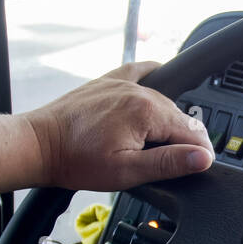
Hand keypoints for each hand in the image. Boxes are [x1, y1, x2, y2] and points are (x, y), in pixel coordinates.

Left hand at [22, 61, 213, 190]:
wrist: (40, 144)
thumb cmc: (76, 160)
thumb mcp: (127, 171)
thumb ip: (168, 163)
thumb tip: (202, 157)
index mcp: (147, 111)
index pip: (192, 131)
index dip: (200, 152)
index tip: (200, 166)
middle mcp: (139, 90)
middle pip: (180, 116)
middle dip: (184, 139)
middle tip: (175, 164)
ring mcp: (123, 82)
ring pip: (163, 100)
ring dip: (168, 120)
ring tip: (156, 144)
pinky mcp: (110, 81)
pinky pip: (141, 72)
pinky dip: (154, 79)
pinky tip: (159, 87)